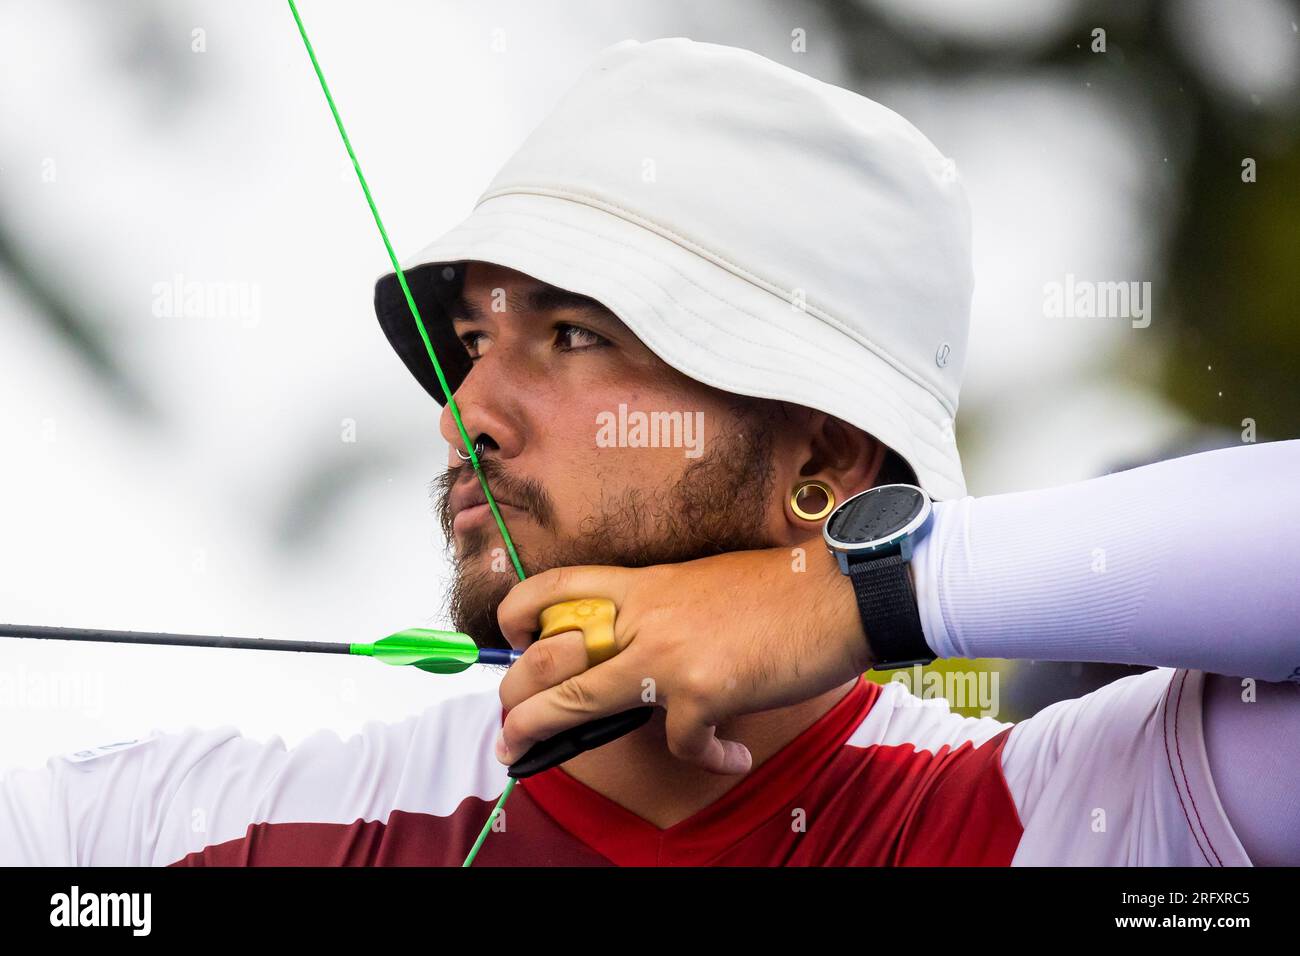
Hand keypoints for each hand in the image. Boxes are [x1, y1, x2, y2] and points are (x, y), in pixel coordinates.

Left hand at [494, 538, 872, 773]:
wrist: (840, 594)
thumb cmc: (784, 590)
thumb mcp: (704, 584)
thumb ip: (665, 612)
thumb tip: (644, 648)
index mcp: (646, 583)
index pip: (558, 585)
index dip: (520, 610)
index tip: (511, 636)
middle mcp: (646, 613)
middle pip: (551, 654)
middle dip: (514, 695)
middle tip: (506, 722)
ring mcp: (668, 652)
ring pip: (577, 699)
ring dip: (539, 731)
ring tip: (524, 755)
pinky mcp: (702, 690)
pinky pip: (680, 740)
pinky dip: (706, 755)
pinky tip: (728, 755)